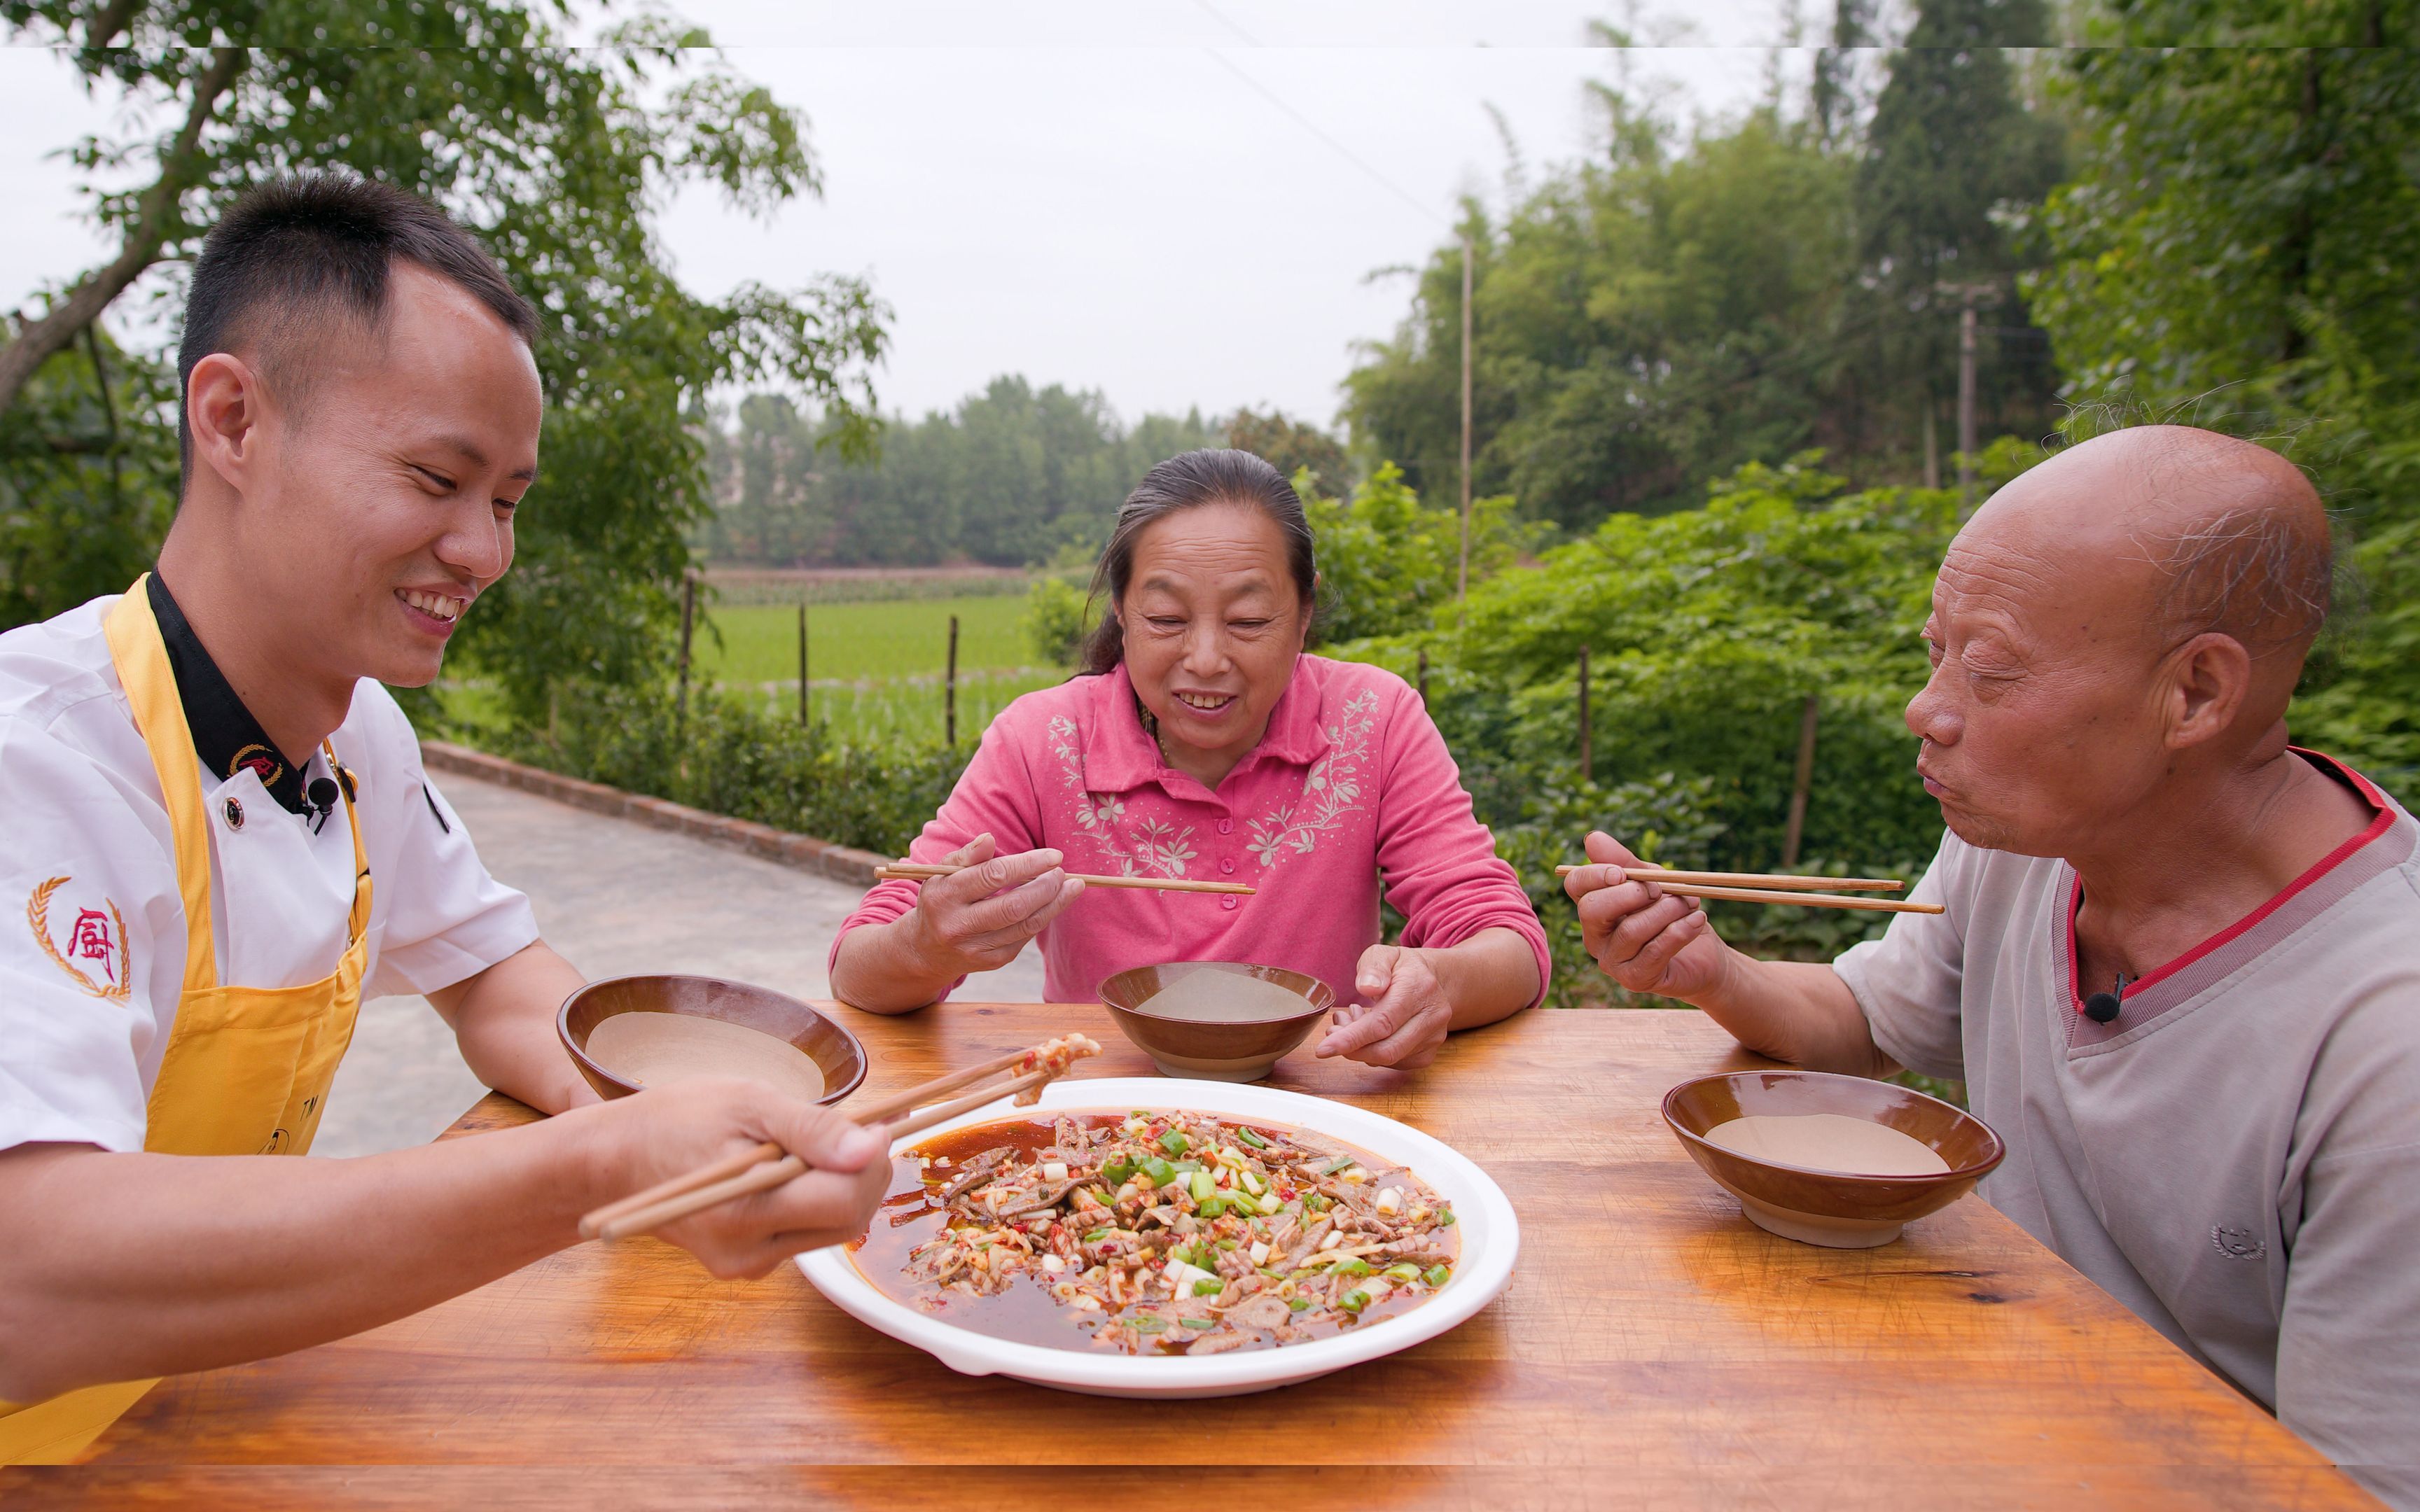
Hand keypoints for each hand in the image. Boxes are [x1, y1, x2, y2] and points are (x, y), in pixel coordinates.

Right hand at [594, 1077, 893, 1279]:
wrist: (618, 1161)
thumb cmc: (677, 1120)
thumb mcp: (746, 1103)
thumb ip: (811, 1129)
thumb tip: (870, 1149)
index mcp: (745, 1212)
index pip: (844, 1202)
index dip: (873, 1160)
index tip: (878, 1121)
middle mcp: (748, 1253)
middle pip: (847, 1220)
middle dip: (866, 1172)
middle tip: (859, 1126)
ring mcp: (747, 1265)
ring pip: (833, 1229)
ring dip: (845, 1184)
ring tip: (821, 1141)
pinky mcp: (748, 1265)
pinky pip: (806, 1233)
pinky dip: (818, 1197)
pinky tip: (798, 1165)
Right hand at [904, 832, 1085, 976]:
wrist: (928, 949)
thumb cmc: (942, 899)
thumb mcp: (943, 873)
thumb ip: (967, 855)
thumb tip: (989, 838)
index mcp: (944, 896)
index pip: (992, 876)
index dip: (1028, 864)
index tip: (1054, 855)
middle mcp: (957, 926)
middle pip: (1013, 906)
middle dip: (1046, 887)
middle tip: (1063, 872)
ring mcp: (976, 948)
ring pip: (1026, 926)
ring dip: (1055, 904)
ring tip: (1072, 887)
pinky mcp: (992, 962)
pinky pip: (1025, 938)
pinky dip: (1042, 918)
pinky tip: (1053, 904)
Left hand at [1316, 944, 1451, 1068]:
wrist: (1434, 980)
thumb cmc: (1401, 967)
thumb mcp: (1383, 954)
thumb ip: (1373, 967)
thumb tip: (1367, 987)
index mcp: (1419, 988)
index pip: (1382, 1023)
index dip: (1351, 1039)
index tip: (1323, 1049)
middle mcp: (1432, 1016)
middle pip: (1387, 1049)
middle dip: (1352, 1048)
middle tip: (1332, 1031)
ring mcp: (1434, 1037)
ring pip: (1390, 1059)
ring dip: (1361, 1049)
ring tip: (1349, 1023)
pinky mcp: (1429, 1052)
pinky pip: (1395, 1063)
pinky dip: (1374, 1054)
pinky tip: (1366, 1034)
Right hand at [1563, 830, 1730, 1000]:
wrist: (1704, 955)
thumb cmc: (1673, 914)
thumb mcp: (1655, 882)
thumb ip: (1627, 863)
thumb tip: (1592, 838)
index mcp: (1595, 907)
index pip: (1576, 885)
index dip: (1595, 874)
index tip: (1624, 872)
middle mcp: (1595, 936)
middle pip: (1592, 910)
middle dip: (1631, 894)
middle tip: (1661, 890)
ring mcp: (1612, 961)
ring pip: (1630, 930)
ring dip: (1667, 911)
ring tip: (1690, 903)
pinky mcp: (1635, 980)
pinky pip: (1655, 951)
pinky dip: (1680, 931)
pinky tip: (1697, 919)